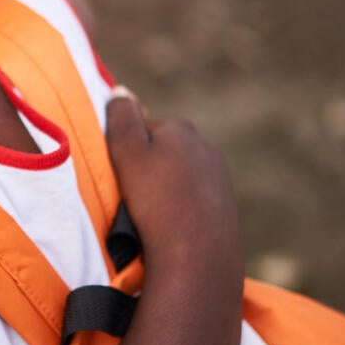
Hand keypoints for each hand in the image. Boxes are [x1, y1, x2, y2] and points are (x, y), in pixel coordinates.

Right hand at [104, 95, 241, 282]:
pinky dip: (180, 210)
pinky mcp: (225, 208)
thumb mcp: (126, 152)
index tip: (118, 175)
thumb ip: (121, 117)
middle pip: (164, 153)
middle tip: (131, 197)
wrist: (197, 254)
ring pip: (179, 178)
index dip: (126, 151)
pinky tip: (169, 229)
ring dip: (165, 191)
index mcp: (181, 128)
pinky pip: (193, 202)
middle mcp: (205, 147)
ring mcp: (219, 179)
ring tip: (149, 217)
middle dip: (148, 169)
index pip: (144, 128)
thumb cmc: (155, 199)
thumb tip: (121, 90)